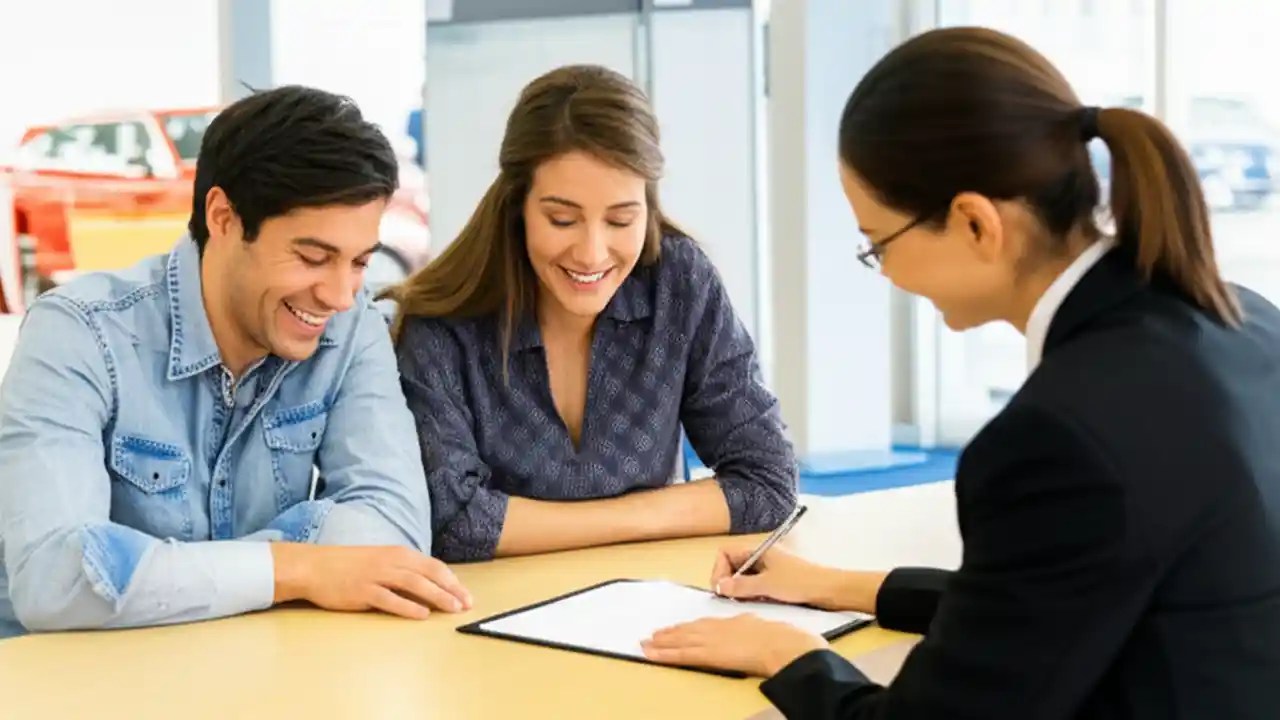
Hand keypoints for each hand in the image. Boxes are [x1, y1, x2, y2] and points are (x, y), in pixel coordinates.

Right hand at [272, 544, 473, 619]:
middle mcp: (391, 561)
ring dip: (437, 596)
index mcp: (398, 553)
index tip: (466, 594)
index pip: (433, 566)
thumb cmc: (348, 565)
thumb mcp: (381, 561)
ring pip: (415, 584)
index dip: (452, 580)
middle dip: (451, 589)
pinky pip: (390, 599)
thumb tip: (428, 585)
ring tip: (452, 608)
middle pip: (429, 574)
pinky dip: (408, 606)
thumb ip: (403, 570)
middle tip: (467, 604)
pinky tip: (422, 614)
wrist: (314, 566)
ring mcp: (377, 575)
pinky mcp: (363, 591)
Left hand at [641, 614, 828, 676]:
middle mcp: (719, 628)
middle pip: (689, 630)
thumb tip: (747, 626)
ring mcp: (713, 640)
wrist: (784, 644)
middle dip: (670, 634)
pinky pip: (683, 654)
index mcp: (732, 621)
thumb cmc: (782, 637)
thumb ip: (750, 626)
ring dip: (662, 643)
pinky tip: (652, 654)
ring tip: (646, 644)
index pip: (704, 624)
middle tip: (652, 636)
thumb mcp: (763, 625)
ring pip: (681, 641)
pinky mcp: (710, 654)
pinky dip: (665, 654)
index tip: (675, 629)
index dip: (688, 627)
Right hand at [710, 542, 831, 606]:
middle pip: (733, 565)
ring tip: (743, 601)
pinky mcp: (777, 581)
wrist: (831, 590)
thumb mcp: (767, 585)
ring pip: (744, 577)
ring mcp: (770, 569)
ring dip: (741, 589)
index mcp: (758, 550)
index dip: (719, 569)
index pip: (725, 553)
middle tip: (729, 597)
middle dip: (729, 581)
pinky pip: (756, 585)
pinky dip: (752, 593)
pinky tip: (757, 602)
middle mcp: (762, 556)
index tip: (721, 588)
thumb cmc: (801, 582)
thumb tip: (719, 587)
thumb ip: (741, 585)